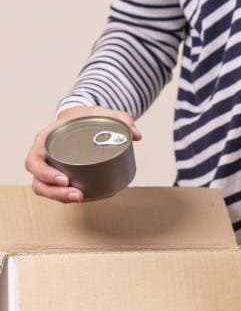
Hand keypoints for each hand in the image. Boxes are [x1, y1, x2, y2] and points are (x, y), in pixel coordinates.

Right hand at [25, 106, 140, 202]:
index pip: (34, 161)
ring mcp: (49, 166)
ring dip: (61, 198)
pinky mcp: (59, 174)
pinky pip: (57, 189)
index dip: (45, 174)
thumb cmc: (86, 115)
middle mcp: (43, 155)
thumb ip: (121, 119)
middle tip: (78, 195)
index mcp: (45, 140)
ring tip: (82, 198)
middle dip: (56, 192)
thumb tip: (136, 136)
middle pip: (39, 181)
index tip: (65, 180)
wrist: (80, 117)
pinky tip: (86, 198)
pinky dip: (67, 196)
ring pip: (46, 188)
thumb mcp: (101, 113)